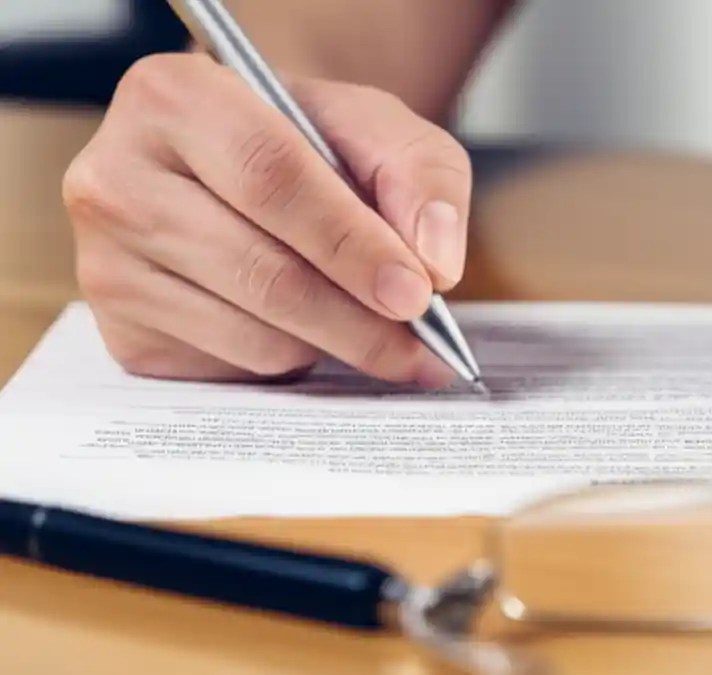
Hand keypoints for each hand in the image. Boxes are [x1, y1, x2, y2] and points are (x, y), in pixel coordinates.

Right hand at [63, 53, 471, 386]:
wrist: (248, 170)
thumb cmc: (310, 142)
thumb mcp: (378, 130)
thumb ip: (423, 178)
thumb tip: (435, 264)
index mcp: (173, 99)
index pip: (270, 179)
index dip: (351, 244)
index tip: (417, 294)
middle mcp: (115, 179)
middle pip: (261, 271)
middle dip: (359, 320)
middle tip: (422, 347)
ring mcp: (107, 265)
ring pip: (252, 335)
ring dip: (334, 346)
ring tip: (375, 329)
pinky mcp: (124, 334)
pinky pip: (234, 369)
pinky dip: (293, 360)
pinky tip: (309, 328)